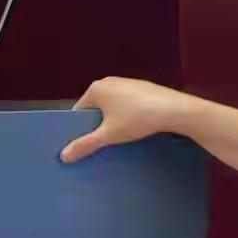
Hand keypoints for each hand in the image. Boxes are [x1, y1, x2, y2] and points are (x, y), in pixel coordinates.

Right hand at [60, 77, 191, 162]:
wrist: (175, 109)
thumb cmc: (138, 119)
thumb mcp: (109, 135)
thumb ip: (85, 144)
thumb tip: (63, 156)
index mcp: (96, 88)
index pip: (79, 111)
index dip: (78, 128)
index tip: (81, 144)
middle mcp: (110, 81)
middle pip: (95, 108)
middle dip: (95, 125)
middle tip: (96, 145)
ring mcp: (128, 83)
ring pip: (112, 107)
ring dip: (111, 121)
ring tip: (113, 140)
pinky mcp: (143, 88)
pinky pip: (126, 104)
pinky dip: (126, 116)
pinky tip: (132, 129)